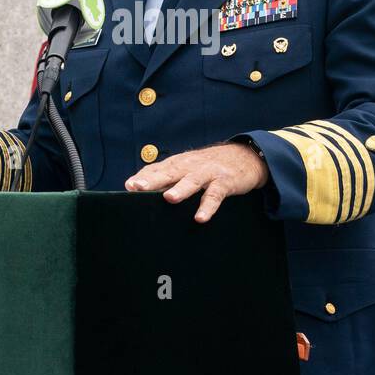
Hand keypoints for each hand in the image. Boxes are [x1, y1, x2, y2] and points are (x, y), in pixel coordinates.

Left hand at [124, 142, 269, 222]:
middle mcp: (190, 166)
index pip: (157, 169)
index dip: (143, 177)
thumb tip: (139, 190)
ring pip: (191, 181)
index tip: (129, 186)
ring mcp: (207, 173)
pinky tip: (200, 217)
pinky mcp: (224, 182)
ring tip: (169, 198)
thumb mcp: (188, 168)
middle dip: (153, 180)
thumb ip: (167, 177)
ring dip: (180, 189)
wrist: (245, 157)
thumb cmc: (209, 166)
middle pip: (169, 172)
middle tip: (137, 187)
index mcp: (178, 164)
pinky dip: (208, 206)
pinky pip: (214, 195)